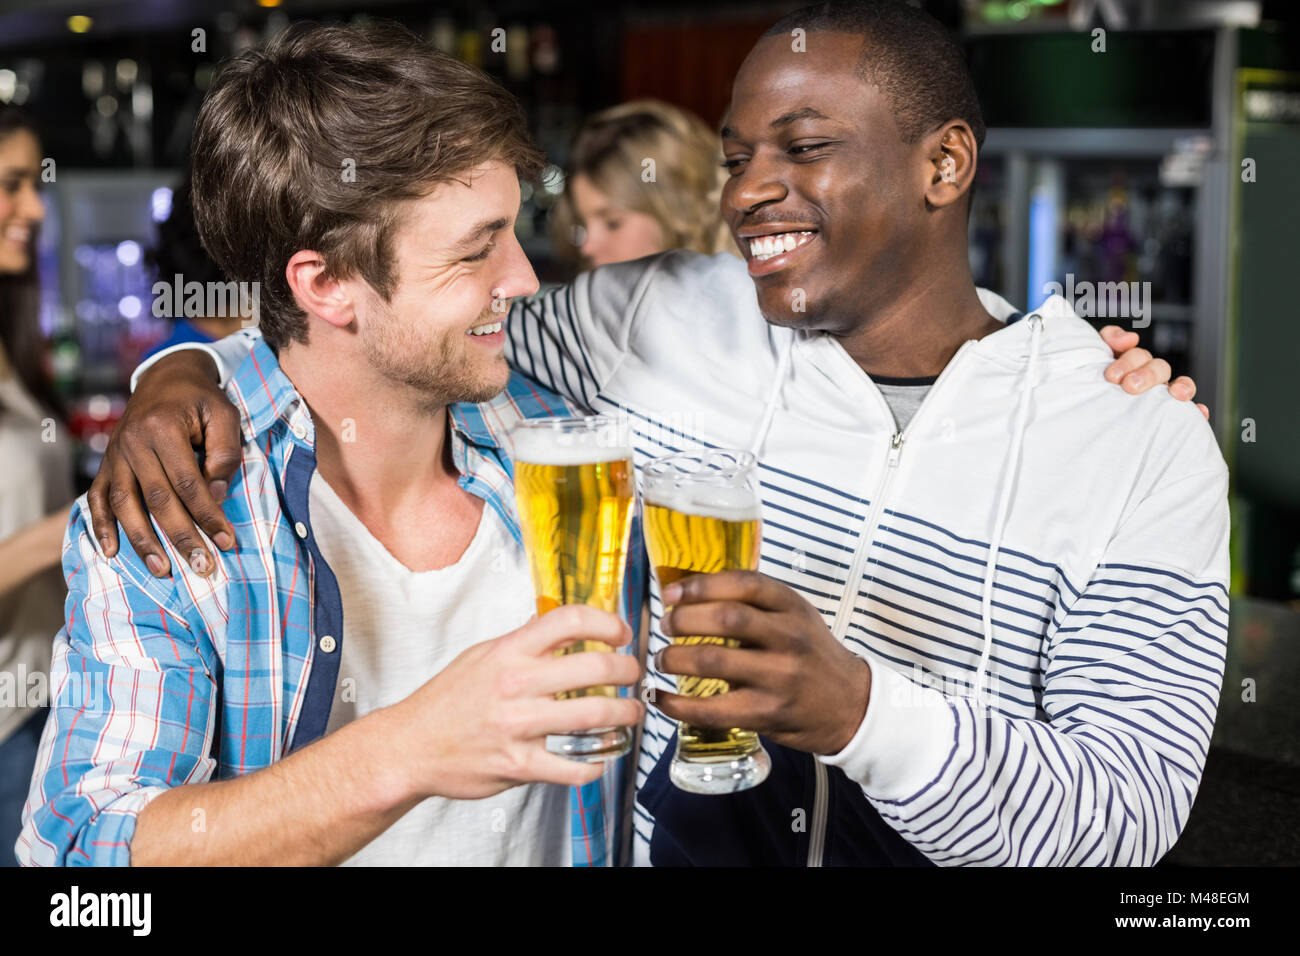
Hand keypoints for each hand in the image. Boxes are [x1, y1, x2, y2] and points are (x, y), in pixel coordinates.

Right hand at [87, 350, 242, 576]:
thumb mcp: (224, 416)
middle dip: (180, 537)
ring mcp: (115, 454)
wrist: (166, 377)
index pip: (188, 483)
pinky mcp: (105, 464)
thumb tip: (215, 496)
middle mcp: (133, 443)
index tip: (228, 542)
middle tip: (202, 567)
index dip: (208, 515)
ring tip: (162, 571)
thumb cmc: (202, 400)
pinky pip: (98, 498)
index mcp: (163, 428)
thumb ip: (224, 454)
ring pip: (124, 504)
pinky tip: (113, 552)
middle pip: (157, 499)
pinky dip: (102, 526)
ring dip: (142, 540)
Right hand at [383, 604, 643, 799]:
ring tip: (631, 713)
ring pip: (594, 715)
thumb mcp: (482, 655)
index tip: (621, 633)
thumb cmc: (447, 701)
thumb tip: (560, 626)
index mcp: (510, 651)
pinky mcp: (520, 765)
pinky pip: (575, 766)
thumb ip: (522, 642)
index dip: (606, 622)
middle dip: (628, 670)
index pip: (570, 620)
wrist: (409, 746)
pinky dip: (597, 762)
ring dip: (626, 714)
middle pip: (595, 666)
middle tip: (634, 675)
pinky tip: (601, 755)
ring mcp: (519, 726)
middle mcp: (517, 684)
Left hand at [653, 571, 870, 755]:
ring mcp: (779, 677)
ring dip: (675, 658)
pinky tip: (660, 697)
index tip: (671, 593)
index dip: (701, 585)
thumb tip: (687, 593)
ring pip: (713, 660)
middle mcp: (788, 638)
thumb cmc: (810, 655)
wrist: (850, 705)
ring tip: (662, 658)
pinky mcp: (767, 713)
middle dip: (683, 619)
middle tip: (665, 625)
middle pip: (725, 618)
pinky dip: (677, 705)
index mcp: (791, 606)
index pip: (744, 583)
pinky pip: (712, 709)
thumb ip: (753, 603)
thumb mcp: (794, 616)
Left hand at [1099, 325, 1207, 419]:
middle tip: (1129, 387)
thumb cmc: (1092, 387)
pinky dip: (1198, 411)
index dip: (1128, 362)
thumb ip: (1109, 340)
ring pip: (1180, 385)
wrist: (1084, 431)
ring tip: (1175, 394)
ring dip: (1182, 387)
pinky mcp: (1172, 416)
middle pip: (1159, 368)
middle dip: (1147, 375)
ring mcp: (1163, 396)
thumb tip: (1130, 338)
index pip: (1137, 356)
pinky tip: (1200, 412)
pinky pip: (1191, 412)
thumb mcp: (1091, 361)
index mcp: (1131, 365)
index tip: (1111, 377)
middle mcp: (1150, 378)